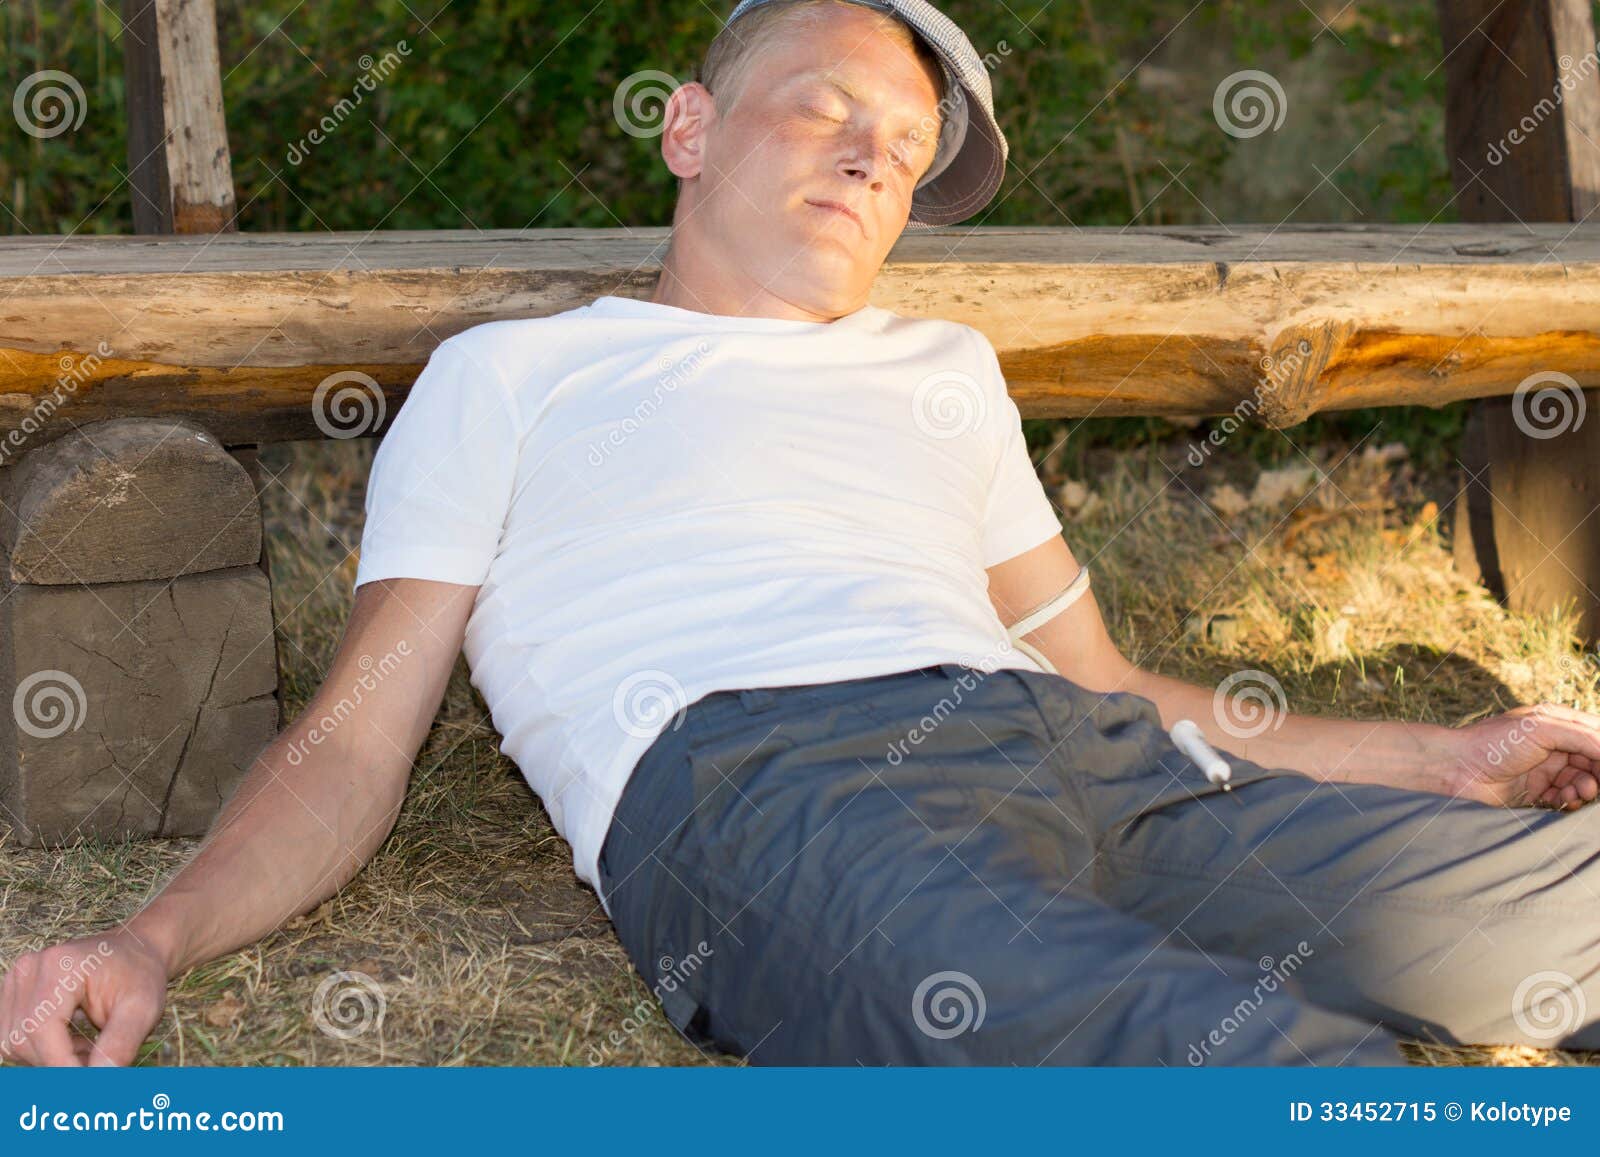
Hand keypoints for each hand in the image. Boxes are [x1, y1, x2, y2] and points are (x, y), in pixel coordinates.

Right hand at [0, 929, 166, 1065]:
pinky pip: (16, 1039)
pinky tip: (75, 1044)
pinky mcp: (13, 995)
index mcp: (60, 967)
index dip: (61, 1067)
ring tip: (90, 1050)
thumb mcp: (143, 1009)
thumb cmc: (140, 977)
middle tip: (98, 1067)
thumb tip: (99, 1081)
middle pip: (24, 1041)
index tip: (92, 1085)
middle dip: (59, 1065)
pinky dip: (44, 1052)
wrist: (135, 953)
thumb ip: (120, 1045)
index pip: (41, 1030)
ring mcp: (16, 982)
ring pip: (14, 1045)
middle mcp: (29, 970)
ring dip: (51, 1060)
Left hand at [1447, 703, 1599, 809]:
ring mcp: (1545, 769)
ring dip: (1586, 788)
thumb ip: (1582, 737)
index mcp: (1556, 722)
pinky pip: (1565, 798)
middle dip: (1598, 773)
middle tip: (1592, 784)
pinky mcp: (1536, 791)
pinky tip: (1562, 800)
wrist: (1458, 769)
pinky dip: (1569, 800)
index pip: (1595, 734)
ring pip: (1582, 781)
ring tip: (1579, 791)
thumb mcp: (1542, 729)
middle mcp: (1553, 744)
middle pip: (1593, 760)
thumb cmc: (1494, 742)